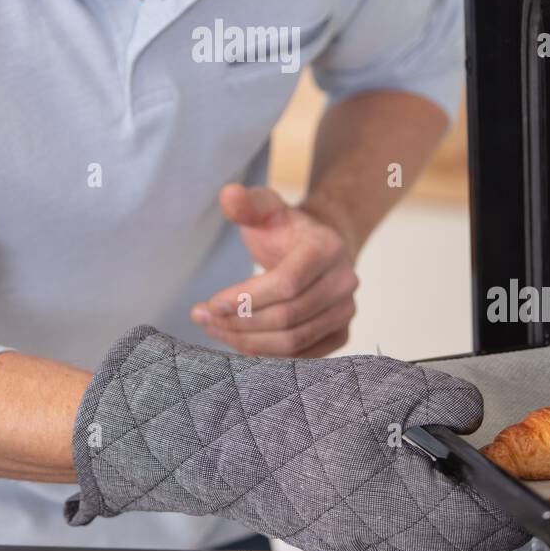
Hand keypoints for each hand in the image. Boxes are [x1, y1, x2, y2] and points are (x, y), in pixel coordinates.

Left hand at [190, 183, 359, 357]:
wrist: (322, 249)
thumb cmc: (287, 230)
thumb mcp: (266, 209)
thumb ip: (247, 204)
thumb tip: (228, 194)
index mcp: (327, 248)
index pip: (286, 283)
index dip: (246, 298)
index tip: (210, 303)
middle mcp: (344, 282)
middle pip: (287, 316)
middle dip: (239, 322)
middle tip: (203, 318)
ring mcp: (346, 311)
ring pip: (293, 341)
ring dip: (247, 341)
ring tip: (215, 329)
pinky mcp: (340, 334)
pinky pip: (301, 355)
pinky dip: (266, 354)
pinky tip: (238, 341)